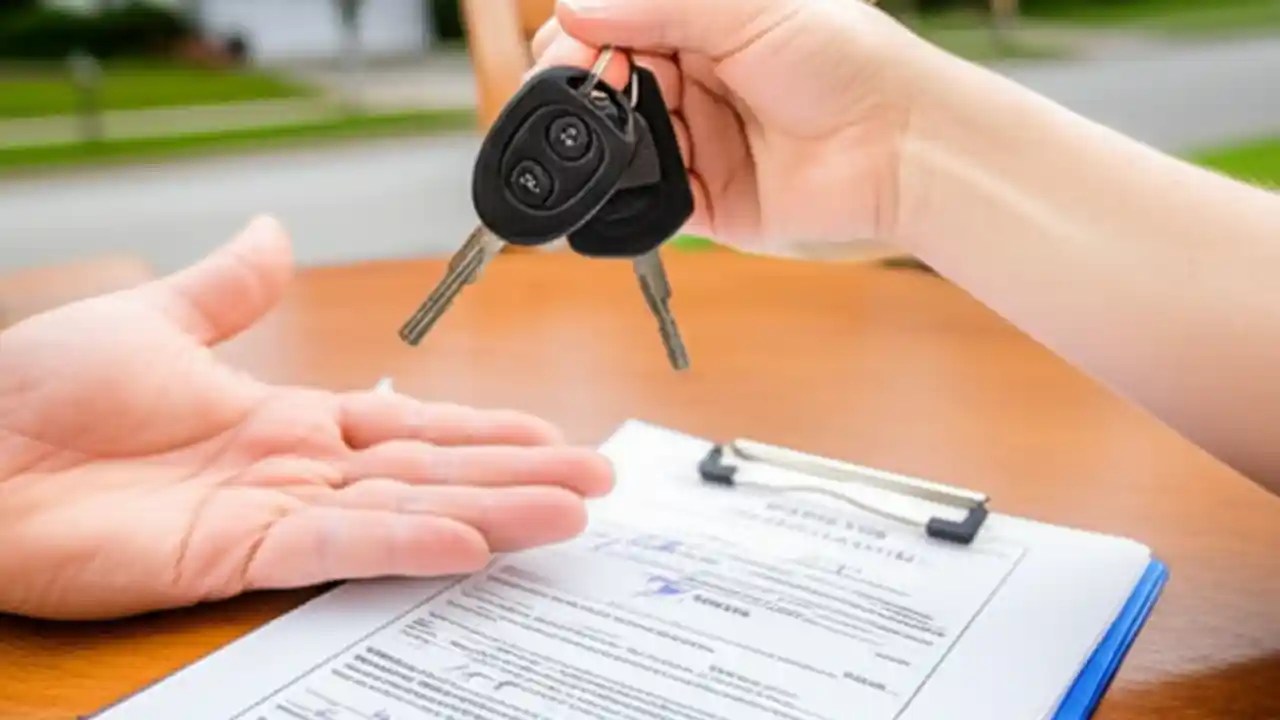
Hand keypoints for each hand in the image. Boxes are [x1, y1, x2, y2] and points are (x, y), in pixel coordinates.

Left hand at [0, 217, 612, 620]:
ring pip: (406, 512)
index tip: (547, 434)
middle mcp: (297, 472)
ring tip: (568, 513)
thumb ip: (232, 286)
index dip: (482, 432)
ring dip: (490, 513)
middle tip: (594, 480)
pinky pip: (338, 549)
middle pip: (430, 473)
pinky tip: (469, 543)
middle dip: (515, 475)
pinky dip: (404, 547)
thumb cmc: (41, 389)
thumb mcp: (156, 318)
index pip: (411, 427)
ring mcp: (274, 516)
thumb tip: (274, 231)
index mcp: (288, 421)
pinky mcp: (237, 556)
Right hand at [532, 0, 938, 257]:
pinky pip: (648, 202)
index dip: (582, 35)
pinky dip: (629, 194)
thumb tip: (571, 5)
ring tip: (617, 131)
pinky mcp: (706, 203)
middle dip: (585, 87)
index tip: (570, 44)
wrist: (902, 143)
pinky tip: (626, 176)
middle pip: (604, 86)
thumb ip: (657, 5)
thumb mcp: (745, 9)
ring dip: (606, 139)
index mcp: (700, 26)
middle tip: (591, 88)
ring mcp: (697, 144)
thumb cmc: (846, 60)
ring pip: (618, 145)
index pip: (612, 25)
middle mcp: (693, 84)